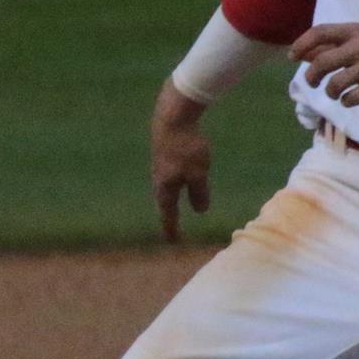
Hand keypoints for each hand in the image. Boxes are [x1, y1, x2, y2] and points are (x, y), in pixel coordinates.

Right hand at [150, 79, 210, 242]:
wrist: (172, 117)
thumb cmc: (186, 148)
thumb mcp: (199, 174)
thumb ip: (199, 193)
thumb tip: (200, 211)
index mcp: (165, 187)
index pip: (168, 213)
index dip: (171, 228)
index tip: (173, 241)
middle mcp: (159, 178)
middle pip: (164, 201)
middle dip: (168, 214)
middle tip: (170, 226)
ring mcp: (160, 163)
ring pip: (166, 186)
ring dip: (170, 198)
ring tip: (172, 205)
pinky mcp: (164, 151)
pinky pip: (169, 172)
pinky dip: (174, 182)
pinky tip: (178, 178)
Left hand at [289, 23, 358, 105]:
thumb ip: (331, 45)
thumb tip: (300, 53)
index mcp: (354, 31)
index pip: (320, 32)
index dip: (301, 44)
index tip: (292, 57)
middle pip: (323, 62)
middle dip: (311, 76)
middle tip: (313, 83)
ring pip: (336, 83)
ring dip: (329, 92)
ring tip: (334, 93)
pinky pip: (353, 98)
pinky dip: (346, 101)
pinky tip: (349, 99)